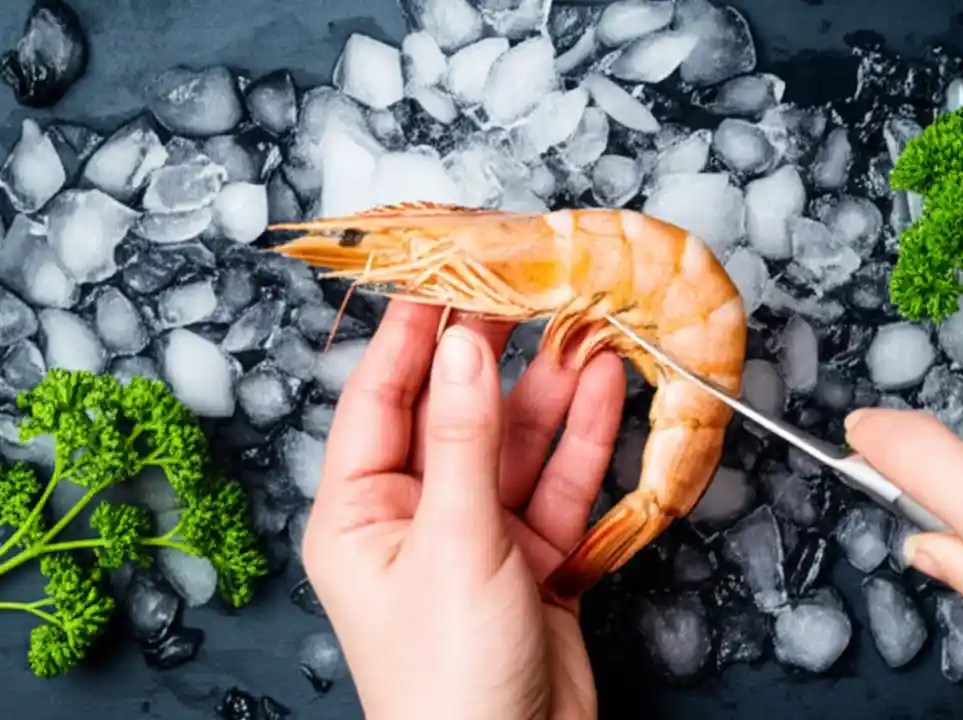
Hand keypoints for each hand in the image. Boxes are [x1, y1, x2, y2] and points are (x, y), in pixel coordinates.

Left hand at [301, 300, 624, 719]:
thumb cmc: (450, 679)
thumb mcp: (453, 545)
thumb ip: (461, 439)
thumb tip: (460, 341)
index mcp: (359, 513)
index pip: (379, 397)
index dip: (412, 331)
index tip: (444, 269)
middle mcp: (413, 516)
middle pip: (454, 413)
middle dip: (493, 354)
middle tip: (527, 284)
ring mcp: (477, 536)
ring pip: (514, 445)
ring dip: (550, 392)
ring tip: (584, 326)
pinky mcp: (532, 559)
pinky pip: (555, 486)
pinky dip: (581, 443)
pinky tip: (604, 390)